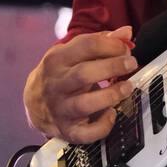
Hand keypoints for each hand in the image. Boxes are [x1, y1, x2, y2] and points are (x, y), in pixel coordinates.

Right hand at [23, 25, 137, 143]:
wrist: (35, 102)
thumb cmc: (61, 73)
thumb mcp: (73, 52)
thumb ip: (100, 41)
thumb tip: (126, 32)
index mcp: (56, 60)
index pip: (85, 46)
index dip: (111, 45)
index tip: (125, 48)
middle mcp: (55, 84)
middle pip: (84, 74)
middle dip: (113, 67)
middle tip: (130, 64)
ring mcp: (60, 109)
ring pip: (85, 104)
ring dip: (111, 95)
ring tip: (127, 87)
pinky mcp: (67, 130)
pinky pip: (86, 134)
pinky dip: (103, 126)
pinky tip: (112, 114)